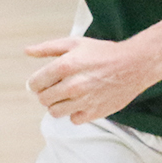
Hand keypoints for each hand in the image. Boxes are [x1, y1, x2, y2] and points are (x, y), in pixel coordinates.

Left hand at [25, 36, 155, 123]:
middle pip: (43, 99)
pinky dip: (75, 112)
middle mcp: (73, 85)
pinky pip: (73, 119)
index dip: (35, 83)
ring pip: (55, 112)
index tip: (42, 82)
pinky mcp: (94, 112)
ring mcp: (84, 101)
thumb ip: (48, 48)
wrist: (134, 65)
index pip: (35, 84)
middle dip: (47, 93)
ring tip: (69, 95)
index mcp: (65, 66)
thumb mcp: (75, 43)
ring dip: (58, 104)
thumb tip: (27, 51)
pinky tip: (82, 101)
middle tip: (57, 87)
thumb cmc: (104, 52)